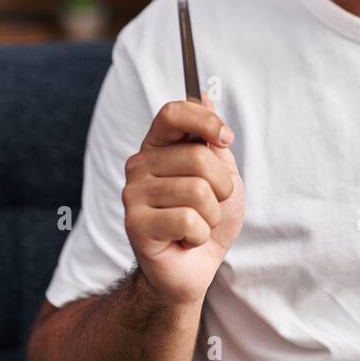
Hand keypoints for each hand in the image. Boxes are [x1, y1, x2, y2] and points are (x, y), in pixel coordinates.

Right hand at [123, 95, 244, 305]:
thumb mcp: (221, 173)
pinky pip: (188, 220)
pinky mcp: (135, 225)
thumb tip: (205, 94)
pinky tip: (187, 240)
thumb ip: (211, 138)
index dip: (205, 121)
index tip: (226, 138)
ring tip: (198, 224)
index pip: (172, 113)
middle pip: (197, 157)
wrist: (196, 266)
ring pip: (197, 192)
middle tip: (212, 204)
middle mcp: (139, 165)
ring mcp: (133, 194)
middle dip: (221, 186)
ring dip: (211, 215)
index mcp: (158, 146)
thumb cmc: (207, 217)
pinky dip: (200, 234)